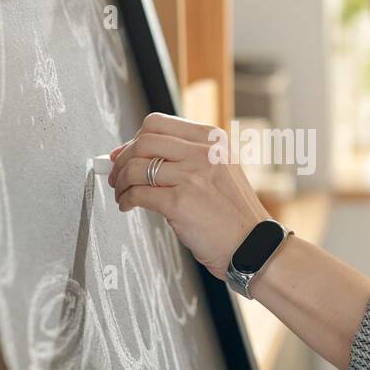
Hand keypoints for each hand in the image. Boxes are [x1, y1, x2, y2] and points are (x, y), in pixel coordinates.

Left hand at [107, 112, 269, 280]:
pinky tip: (127, 206)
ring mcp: (192, 176)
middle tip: (116, 175)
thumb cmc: (233, 214)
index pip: (158, 123)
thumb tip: (136, 153)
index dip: (134, 138)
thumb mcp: (219, 171)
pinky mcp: (180, 203)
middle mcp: (203, 152)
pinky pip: (139, 193)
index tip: (124, 153)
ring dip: (121, 181)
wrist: (253, 246)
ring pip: (136, 167)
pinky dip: (126, 199)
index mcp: (212, 140)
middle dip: (122, 159)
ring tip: (121, 193)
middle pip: (143, 141)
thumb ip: (186, 158)